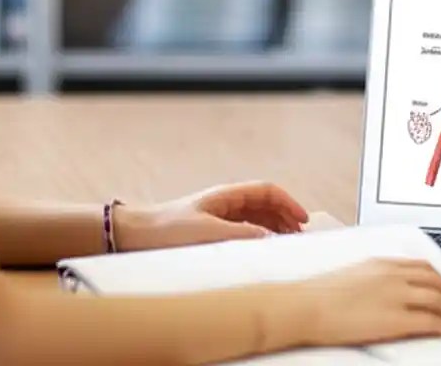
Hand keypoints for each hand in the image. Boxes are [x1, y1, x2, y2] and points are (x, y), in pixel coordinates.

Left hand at [114, 181, 309, 250]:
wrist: (137, 234)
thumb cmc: (168, 229)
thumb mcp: (207, 232)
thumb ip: (240, 234)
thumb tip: (269, 237)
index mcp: (227, 195)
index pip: (267, 191)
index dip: (288, 202)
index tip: (303, 220)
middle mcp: (226, 202)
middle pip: (266, 203)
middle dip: (286, 216)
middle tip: (299, 236)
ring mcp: (220, 215)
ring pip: (257, 217)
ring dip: (274, 227)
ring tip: (286, 244)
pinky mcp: (213, 230)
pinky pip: (245, 229)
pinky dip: (259, 236)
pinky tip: (263, 249)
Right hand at [279, 257, 440, 347]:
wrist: (306, 306)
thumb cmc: (317, 295)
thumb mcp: (350, 276)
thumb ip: (372, 279)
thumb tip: (382, 290)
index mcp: (381, 264)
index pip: (420, 267)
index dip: (438, 278)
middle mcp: (394, 276)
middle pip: (435, 283)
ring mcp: (397, 296)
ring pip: (439, 302)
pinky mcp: (397, 319)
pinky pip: (432, 322)